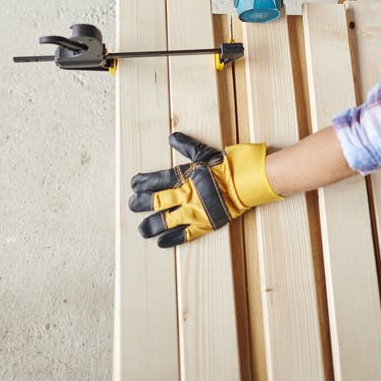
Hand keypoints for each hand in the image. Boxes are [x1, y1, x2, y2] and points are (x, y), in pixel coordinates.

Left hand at [129, 132, 281, 245]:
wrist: (248, 180)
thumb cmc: (228, 164)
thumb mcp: (205, 152)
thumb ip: (187, 146)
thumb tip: (172, 137)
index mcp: (186, 176)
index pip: (158, 180)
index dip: (143, 183)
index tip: (133, 184)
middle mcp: (186, 194)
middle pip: (157, 201)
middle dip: (142, 203)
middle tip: (132, 205)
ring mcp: (195, 211)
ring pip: (167, 221)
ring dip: (152, 226)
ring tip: (141, 230)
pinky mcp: (205, 224)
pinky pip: (185, 234)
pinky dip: (172, 239)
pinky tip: (161, 242)